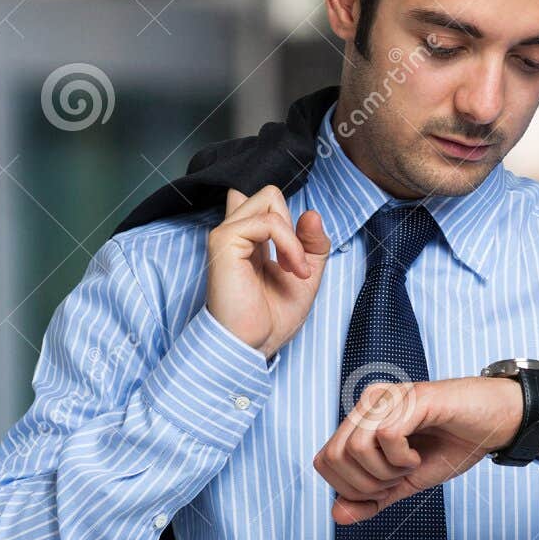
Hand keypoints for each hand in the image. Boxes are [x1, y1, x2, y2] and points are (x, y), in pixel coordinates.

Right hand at [206, 185, 330, 357]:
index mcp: (250, 239)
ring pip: (270, 198)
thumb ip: (313, 244)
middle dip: (295, 227)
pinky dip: (289, 244)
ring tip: (297, 271)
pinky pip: (268, 222)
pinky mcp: (225, 241)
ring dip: (295, 239)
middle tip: (297, 265)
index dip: (292, 222)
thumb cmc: (271, 318)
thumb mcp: (307, 275)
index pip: (267, 202)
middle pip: (271, 194)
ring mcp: (228, 233)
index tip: (300, 258)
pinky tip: (292, 269)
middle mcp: (236, 231)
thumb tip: (312, 213)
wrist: (253, 345)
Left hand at [314, 377, 538, 524]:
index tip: (384, 488)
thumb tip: (336, 516)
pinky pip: (386, 438)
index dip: (348, 489)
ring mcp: (389, 397)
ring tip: (410, 466)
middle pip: (334, 457)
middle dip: (365, 485)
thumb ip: (372, 499)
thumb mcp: (406, 482)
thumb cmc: (454, 445)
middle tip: (397, 479)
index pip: (325, 460)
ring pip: (355, 448)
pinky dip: (402, 459)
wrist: (497, 424)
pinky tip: (420, 455)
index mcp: (362, 419)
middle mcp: (369, 402)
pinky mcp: (412, 398)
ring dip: (384, 472)